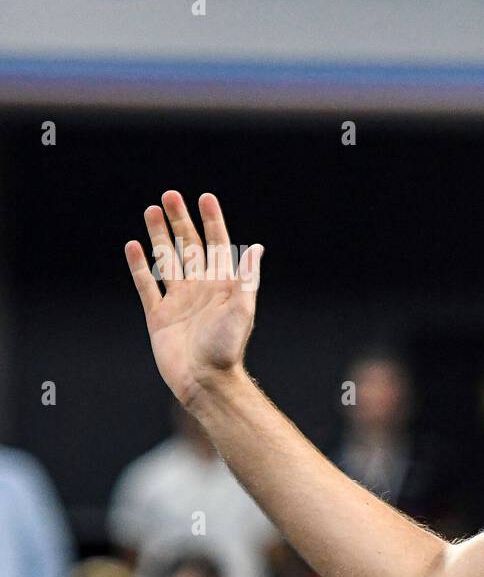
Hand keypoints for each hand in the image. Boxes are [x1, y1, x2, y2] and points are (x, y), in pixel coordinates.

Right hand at [124, 192, 262, 407]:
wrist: (205, 381)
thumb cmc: (227, 348)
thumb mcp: (242, 310)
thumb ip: (246, 279)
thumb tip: (256, 247)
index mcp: (222, 285)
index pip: (217, 246)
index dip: (212, 222)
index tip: (205, 198)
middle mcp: (200, 289)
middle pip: (189, 247)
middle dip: (180, 221)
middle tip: (169, 195)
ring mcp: (179, 301)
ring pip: (167, 260)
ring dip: (159, 236)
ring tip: (151, 210)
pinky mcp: (159, 316)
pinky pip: (147, 286)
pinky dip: (140, 266)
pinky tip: (134, 246)